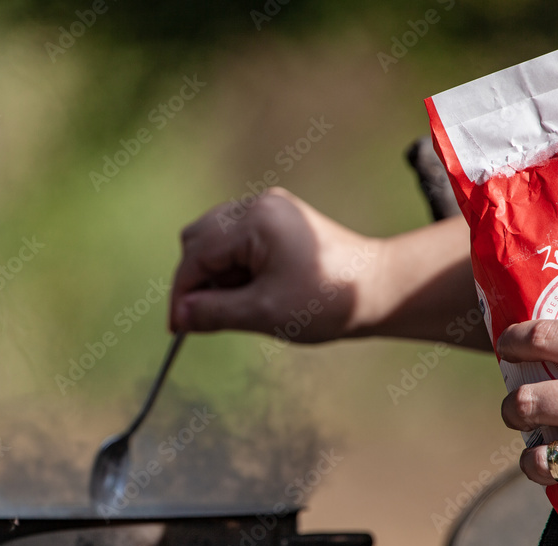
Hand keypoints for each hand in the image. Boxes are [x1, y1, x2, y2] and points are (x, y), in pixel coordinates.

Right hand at [169, 187, 379, 342]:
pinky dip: (235, 267)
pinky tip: (256, 290)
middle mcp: (259, 204)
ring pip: (215, 239)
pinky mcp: (279, 221)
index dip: (182, 294)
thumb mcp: (264, 313)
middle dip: (198, 280)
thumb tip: (179, 318)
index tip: (178, 328)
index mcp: (254, 220)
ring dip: (216, 274)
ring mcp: (270, 210)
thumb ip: (214, 313)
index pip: (195, 255)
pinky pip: (237, 241)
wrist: (380, 290)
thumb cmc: (326, 301)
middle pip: (198, 239)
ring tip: (245, 302)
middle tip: (212, 317)